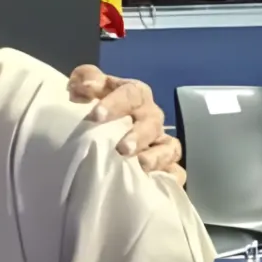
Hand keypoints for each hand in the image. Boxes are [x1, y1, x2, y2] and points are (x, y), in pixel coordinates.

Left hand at [68, 65, 183, 182]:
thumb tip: (86, 86)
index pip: (131, 94)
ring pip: (169, 147)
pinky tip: (155, 182)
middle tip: (122, 149)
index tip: (95, 116)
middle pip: (152, 123)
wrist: (101, 128)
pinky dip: (170, 176)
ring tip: (141, 166)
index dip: (115, 103)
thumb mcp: (87, 86)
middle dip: (138, 135)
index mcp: (135, 95)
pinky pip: (176, 171)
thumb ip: (85, 79)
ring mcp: (160, 141)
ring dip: (157, 156)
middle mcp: (150, 117)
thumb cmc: (96, 105)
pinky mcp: (165, 164)